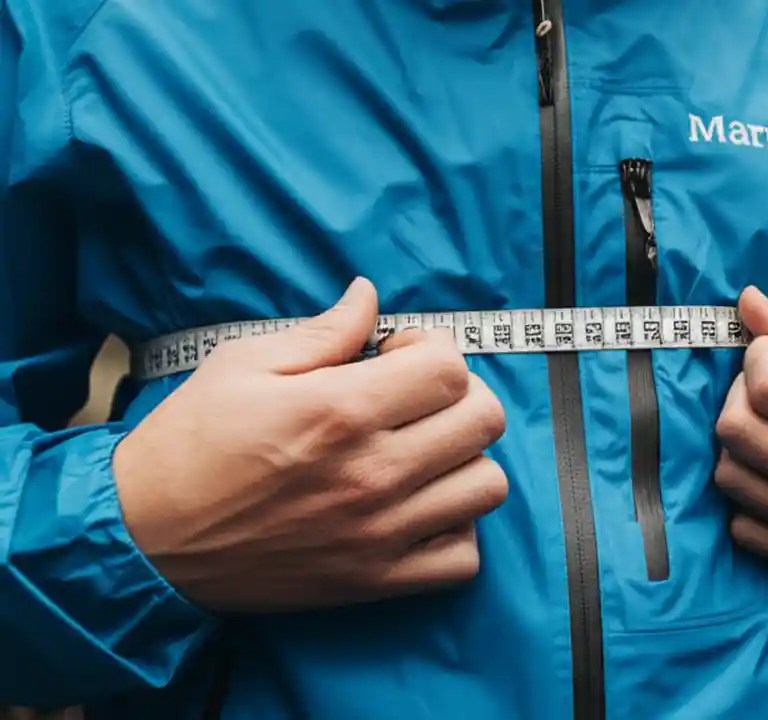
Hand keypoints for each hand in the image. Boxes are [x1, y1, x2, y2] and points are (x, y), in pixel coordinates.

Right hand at [113, 278, 508, 611]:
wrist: (145, 539)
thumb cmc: (191, 443)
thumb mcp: (243, 364)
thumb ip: (323, 331)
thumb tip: (370, 296)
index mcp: (341, 410)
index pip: (451, 367)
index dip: (432, 348)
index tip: (398, 355)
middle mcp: (373, 472)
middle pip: (484, 420)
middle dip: (459, 395)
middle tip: (416, 398)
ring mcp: (381, 532)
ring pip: (487, 486)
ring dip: (464, 460)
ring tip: (422, 452)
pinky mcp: (376, 580)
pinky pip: (463, 557)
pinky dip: (455, 529)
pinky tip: (419, 507)